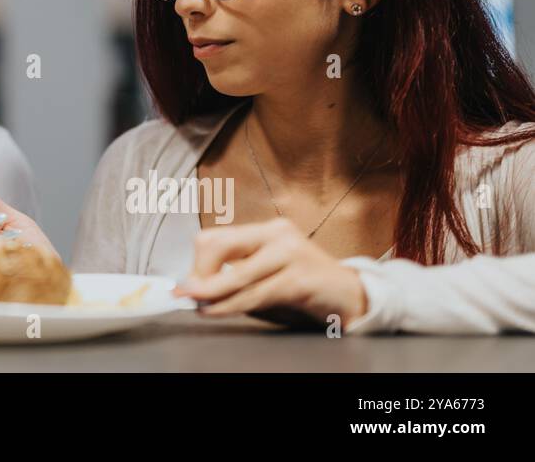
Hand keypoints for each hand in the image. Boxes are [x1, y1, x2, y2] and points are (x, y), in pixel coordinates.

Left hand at [173, 218, 368, 328]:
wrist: (352, 298)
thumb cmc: (304, 289)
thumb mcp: (266, 278)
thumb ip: (235, 279)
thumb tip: (196, 289)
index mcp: (267, 229)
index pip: (215, 238)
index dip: (196, 263)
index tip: (187, 285)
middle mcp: (278, 233)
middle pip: (220, 246)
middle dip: (199, 274)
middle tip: (188, 295)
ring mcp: (292, 252)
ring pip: (238, 274)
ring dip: (211, 293)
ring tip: (197, 305)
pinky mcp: (302, 278)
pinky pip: (257, 293)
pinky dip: (232, 304)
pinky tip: (218, 310)